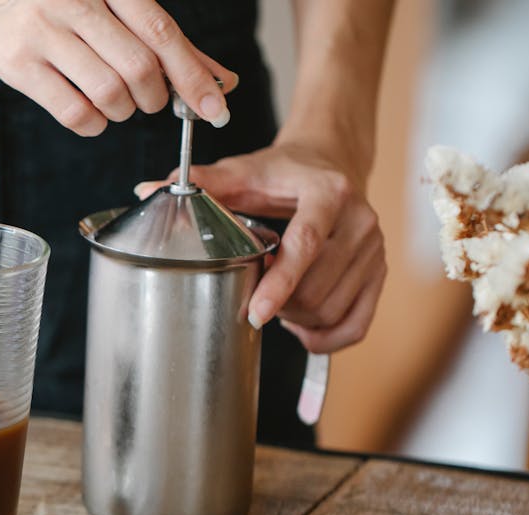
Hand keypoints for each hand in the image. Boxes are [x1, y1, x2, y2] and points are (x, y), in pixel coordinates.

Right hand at [0, 0, 237, 135]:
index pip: (162, 33)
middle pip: (140, 68)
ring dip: (124, 112)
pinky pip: (74, 112)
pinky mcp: (18, 63)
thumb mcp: (108, 6)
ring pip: (110, 93)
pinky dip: (94, 124)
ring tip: (116, 103)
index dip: (193, 76)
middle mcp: (75, 0)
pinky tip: (92, 115)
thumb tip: (219, 79)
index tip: (216, 109)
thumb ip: (162, 39)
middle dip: (155, 97)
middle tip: (149, 100)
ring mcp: (43, 30)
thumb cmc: (52, 2)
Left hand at [134, 142, 385, 353]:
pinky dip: (327, 338)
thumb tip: (148, 189)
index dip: (280, 284)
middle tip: (254, 299)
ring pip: (333, 310)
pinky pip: (357, 324)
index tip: (255, 313)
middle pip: (317, 287)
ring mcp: (375, 249)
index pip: (306, 245)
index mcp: (329, 192)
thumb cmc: (282, 172)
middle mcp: (361, 221)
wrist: (332, 162)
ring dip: (298, 320)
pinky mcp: (380, 272)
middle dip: (280, 304)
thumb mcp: (244, 172)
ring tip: (276, 304)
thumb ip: (203, 184)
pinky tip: (301, 329)